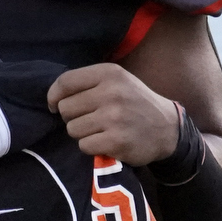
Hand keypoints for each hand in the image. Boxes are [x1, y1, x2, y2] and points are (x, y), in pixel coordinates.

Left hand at [47, 63, 179, 166]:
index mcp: (109, 73)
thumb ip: (87, 83)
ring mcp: (114, 118)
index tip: (54, 105)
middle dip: (72, 117)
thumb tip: (53, 97)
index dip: (53, 95)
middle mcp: (112, 93)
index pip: (65, 82)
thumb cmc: (135, 103)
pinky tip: (106, 141)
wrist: (168, 129)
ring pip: (72, 129)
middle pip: (65, 108)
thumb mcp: (117, 81)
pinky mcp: (117, 141)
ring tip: (100, 130)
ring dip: (82, 133)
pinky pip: (84, 145)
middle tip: (90, 119)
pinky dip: (91, 146)